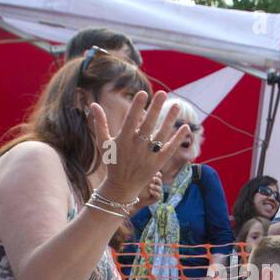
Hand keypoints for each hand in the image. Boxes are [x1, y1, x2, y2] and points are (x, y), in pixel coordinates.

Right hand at [91, 90, 188, 205]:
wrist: (122, 187)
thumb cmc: (112, 162)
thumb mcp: (104, 143)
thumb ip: (100, 124)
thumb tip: (93, 104)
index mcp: (123, 140)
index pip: (131, 120)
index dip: (137, 107)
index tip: (143, 93)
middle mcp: (136, 147)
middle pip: (148, 125)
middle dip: (155, 109)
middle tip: (162, 93)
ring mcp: (149, 155)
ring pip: (162, 135)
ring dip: (170, 120)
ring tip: (177, 105)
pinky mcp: (158, 163)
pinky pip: (170, 148)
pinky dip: (178, 139)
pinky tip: (186, 127)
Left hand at [135, 171, 161, 210]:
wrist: (135, 199)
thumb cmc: (136, 188)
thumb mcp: (138, 181)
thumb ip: (141, 175)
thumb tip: (140, 166)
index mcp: (154, 180)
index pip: (159, 175)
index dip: (157, 174)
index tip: (153, 173)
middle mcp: (157, 185)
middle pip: (159, 181)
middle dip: (156, 180)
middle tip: (152, 178)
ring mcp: (157, 192)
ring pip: (159, 188)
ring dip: (155, 186)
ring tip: (149, 186)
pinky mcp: (156, 198)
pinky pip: (158, 196)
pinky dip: (155, 193)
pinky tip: (150, 191)